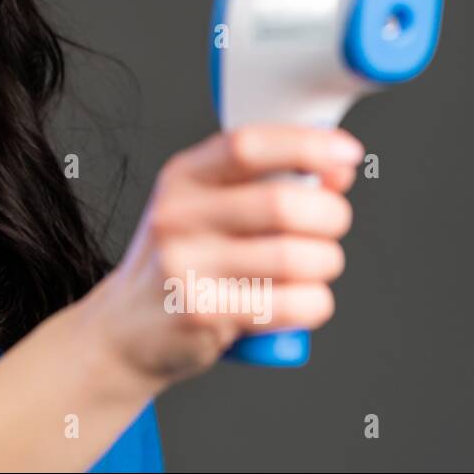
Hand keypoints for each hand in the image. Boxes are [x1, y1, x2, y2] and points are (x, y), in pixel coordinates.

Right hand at [81, 123, 363, 392]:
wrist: (126, 328)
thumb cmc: (182, 261)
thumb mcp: (206, 206)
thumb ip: (265, 183)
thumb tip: (337, 170)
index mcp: (182, 177)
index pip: (248, 146)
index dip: (307, 145)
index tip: (347, 153)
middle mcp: (177, 215)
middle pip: (281, 204)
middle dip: (330, 215)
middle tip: (331, 226)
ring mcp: (184, 265)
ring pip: (296, 257)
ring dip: (326, 263)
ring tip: (314, 268)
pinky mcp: (201, 313)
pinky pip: (292, 305)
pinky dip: (315, 303)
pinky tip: (302, 301)